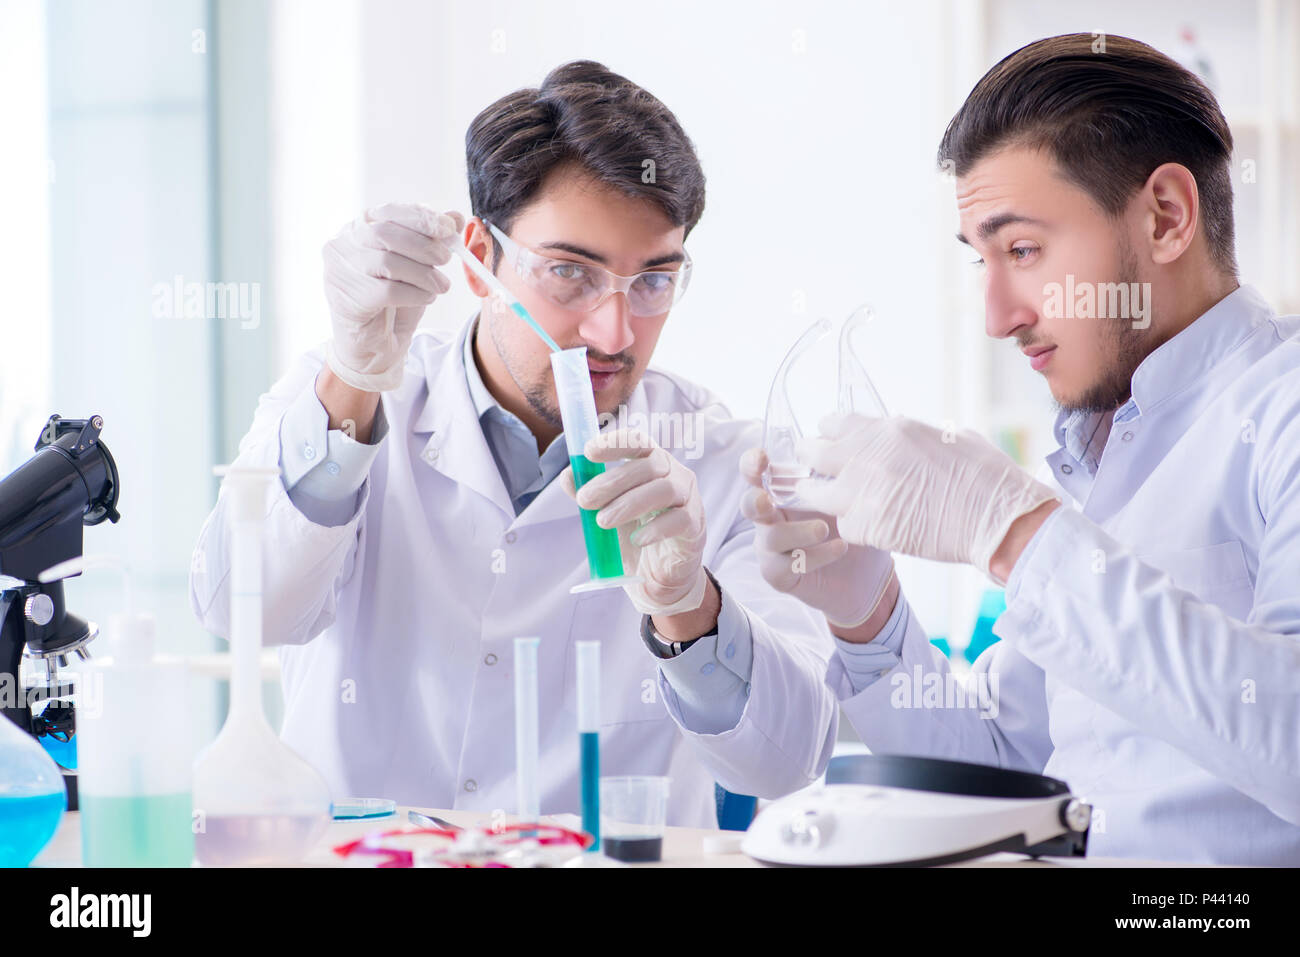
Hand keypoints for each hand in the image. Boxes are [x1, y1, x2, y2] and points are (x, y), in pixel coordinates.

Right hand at [322, 203, 464, 391]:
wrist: (373, 344)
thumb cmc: (393, 299)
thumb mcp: (416, 265)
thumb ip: (432, 239)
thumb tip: (455, 217)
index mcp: (358, 227)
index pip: (388, 211)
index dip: (421, 217)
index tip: (447, 227)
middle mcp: (342, 245)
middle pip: (385, 234)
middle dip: (424, 245)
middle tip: (446, 259)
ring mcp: (340, 272)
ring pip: (387, 263)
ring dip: (424, 274)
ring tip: (441, 285)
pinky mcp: (347, 300)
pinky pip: (388, 292)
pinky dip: (415, 294)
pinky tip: (426, 298)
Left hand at [560, 429, 707, 617]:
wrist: (658, 575)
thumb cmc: (634, 534)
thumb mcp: (606, 512)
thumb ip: (589, 494)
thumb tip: (568, 477)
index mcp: (652, 463)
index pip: (638, 441)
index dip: (615, 443)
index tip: (588, 452)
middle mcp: (674, 474)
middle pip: (649, 464)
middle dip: (612, 481)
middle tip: (584, 500)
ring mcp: (688, 498)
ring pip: (663, 489)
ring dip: (629, 503)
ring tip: (603, 521)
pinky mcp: (695, 525)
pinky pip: (679, 519)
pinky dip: (655, 528)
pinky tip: (637, 539)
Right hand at [739, 448, 894, 628]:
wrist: (868, 574)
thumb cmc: (853, 525)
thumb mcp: (847, 494)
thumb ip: (834, 473)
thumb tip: (836, 442)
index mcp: (780, 492)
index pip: (756, 473)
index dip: (752, 464)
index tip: (762, 459)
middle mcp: (770, 518)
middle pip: (748, 504)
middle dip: (755, 501)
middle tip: (767, 500)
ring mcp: (771, 547)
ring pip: (772, 536)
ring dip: (799, 531)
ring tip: (825, 529)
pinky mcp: (779, 574)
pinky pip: (789, 564)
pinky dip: (817, 554)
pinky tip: (841, 547)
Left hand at [795, 413, 1058, 578]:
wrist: (998, 517)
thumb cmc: (985, 475)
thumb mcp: (944, 437)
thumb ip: (909, 437)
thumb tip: (897, 440)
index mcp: (887, 430)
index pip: (832, 423)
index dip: (830, 436)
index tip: (834, 446)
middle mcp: (866, 456)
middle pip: (810, 452)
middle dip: (812, 462)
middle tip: (819, 474)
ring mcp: (861, 492)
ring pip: (811, 492)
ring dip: (819, 498)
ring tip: (831, 505)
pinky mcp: (866, 526)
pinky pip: (840, 526)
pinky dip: (850, 529)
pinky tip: (867, 529)